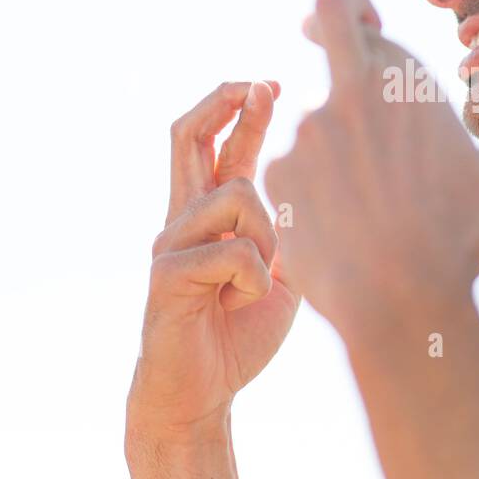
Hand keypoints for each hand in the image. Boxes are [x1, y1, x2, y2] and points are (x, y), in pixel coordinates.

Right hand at [127, 80, 298, 443]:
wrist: (202, 395)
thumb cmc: (240, 335)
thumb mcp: (280, 273)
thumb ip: (286, 232)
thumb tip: (313, 185)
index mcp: (211, 217)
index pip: (222, 146)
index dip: (243, 110)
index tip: (269, 83)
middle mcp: (183, 218)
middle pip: (187, 133)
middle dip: (224, 100)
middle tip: (257, 83)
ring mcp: (169, 242)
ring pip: (237, 196)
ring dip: (269, 238)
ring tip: (258, 283)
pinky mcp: (165, 274)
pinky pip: (233, 253)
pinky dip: (254, 281)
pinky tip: (238, 306)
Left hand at [263, 0, 478, 345]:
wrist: (399, 303)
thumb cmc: (460, 240)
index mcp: (402, 79)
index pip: (347, 7)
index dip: (352, 11)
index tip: (362, 28)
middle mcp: (347, 92)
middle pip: (320, 25)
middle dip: (320, 25)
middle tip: (319, 38)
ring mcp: (305, 132)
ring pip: (308, 110)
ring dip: (330, 132)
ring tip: (364, 193)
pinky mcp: (278, 175)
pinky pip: (290, 164)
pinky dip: (310, 182)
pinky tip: (340, 221)